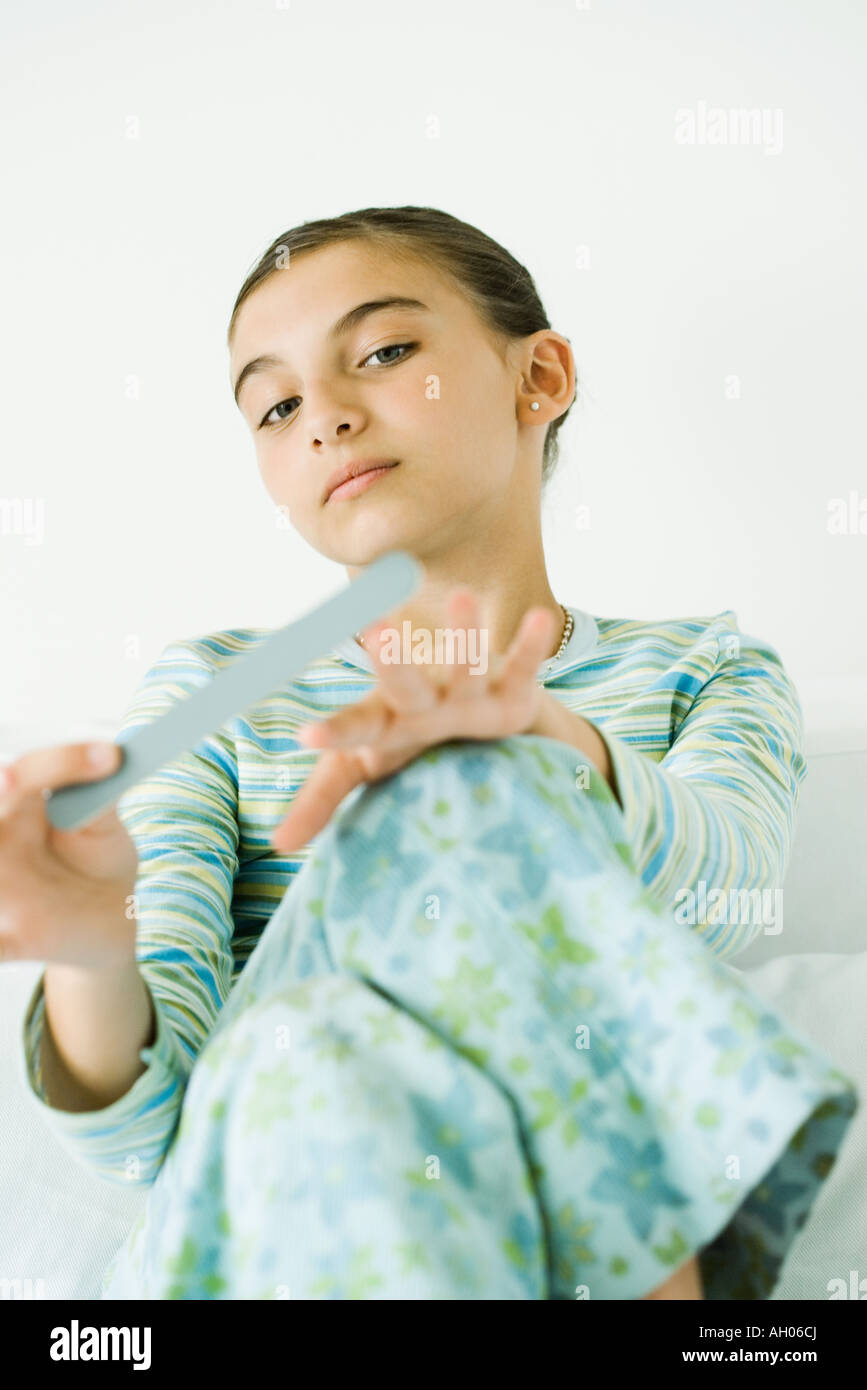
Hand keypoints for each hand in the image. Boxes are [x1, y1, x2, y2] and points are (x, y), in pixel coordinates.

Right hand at [0, 741, 138, 966]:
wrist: (110, 919)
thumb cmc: (99, 861)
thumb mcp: (105, 828)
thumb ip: (102, 799)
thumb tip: (116, 760)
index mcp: (22, 809)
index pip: (29, 775)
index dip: (62, 763)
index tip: (111, 757)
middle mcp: (3, 845)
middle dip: (3, 790)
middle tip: (15, 780)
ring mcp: (6, 892)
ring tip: (6, 797)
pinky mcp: (17, 938)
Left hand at [271, 588, 560, 851]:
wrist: (473, 717)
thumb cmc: (407, 740)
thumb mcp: (365, 767)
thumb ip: (321, 799)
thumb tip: (277, 845)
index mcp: (387, 721)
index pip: (357, 727)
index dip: (336, 733)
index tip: (308, 735)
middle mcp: (425, 700)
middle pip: (405, 683)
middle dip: (391, 659)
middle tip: (373, 626)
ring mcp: (469, 692)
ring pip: (467, 666)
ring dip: (465, 636)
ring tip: (464, 597)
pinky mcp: (512, 691)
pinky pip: (524, 667)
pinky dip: (532, 647)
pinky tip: (543, 617)